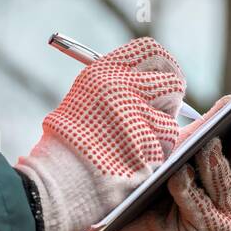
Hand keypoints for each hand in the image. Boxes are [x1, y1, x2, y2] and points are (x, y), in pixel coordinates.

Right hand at [16, 38, 186, 230]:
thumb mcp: (84, 96)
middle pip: (172, 80)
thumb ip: (116, 84)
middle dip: (171, 96)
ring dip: (160, 129)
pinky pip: (167, 146)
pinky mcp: (151, 147)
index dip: (162, 63)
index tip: (163, 74)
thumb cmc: (67, 141)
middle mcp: (124, 90)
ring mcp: (139, 119)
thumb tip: (149, 80)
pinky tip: (133, 159)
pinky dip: (156, 153)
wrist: (58, 178)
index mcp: (104, 73)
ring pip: (171, 118)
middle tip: (164, 107)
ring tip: (134, 142)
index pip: (150, 51)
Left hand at [112, 97, 230, 230]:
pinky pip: (192, 206)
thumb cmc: (164, 182)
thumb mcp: (186, 149)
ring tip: (209, 144)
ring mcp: (223, 217)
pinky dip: (185, 189)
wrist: (139, 226)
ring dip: (214, 163)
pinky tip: (179, 174)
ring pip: (222, 184)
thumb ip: (209, 127)